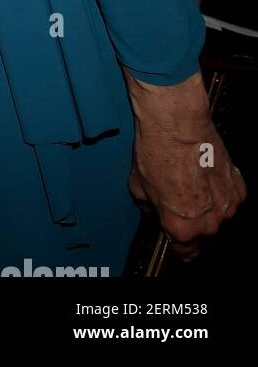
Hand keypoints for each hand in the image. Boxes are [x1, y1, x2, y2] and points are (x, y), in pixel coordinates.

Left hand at [126, 71, 245, 261]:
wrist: (177, 125)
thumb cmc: (157, 153)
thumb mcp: (137, 184)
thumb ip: (148, 205)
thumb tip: (151, 208)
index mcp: (182, 227)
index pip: (185, 251)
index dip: (180, 247)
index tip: (179, 243)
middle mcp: (208, 222)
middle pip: (201, 230)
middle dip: (190, 217)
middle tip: (177, 194)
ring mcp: (227, 206)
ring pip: (217, 214)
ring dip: (207, 203)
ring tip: (190, 178)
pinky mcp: (239, 188)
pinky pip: (230, 197)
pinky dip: (220, 189)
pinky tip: (205, 172)